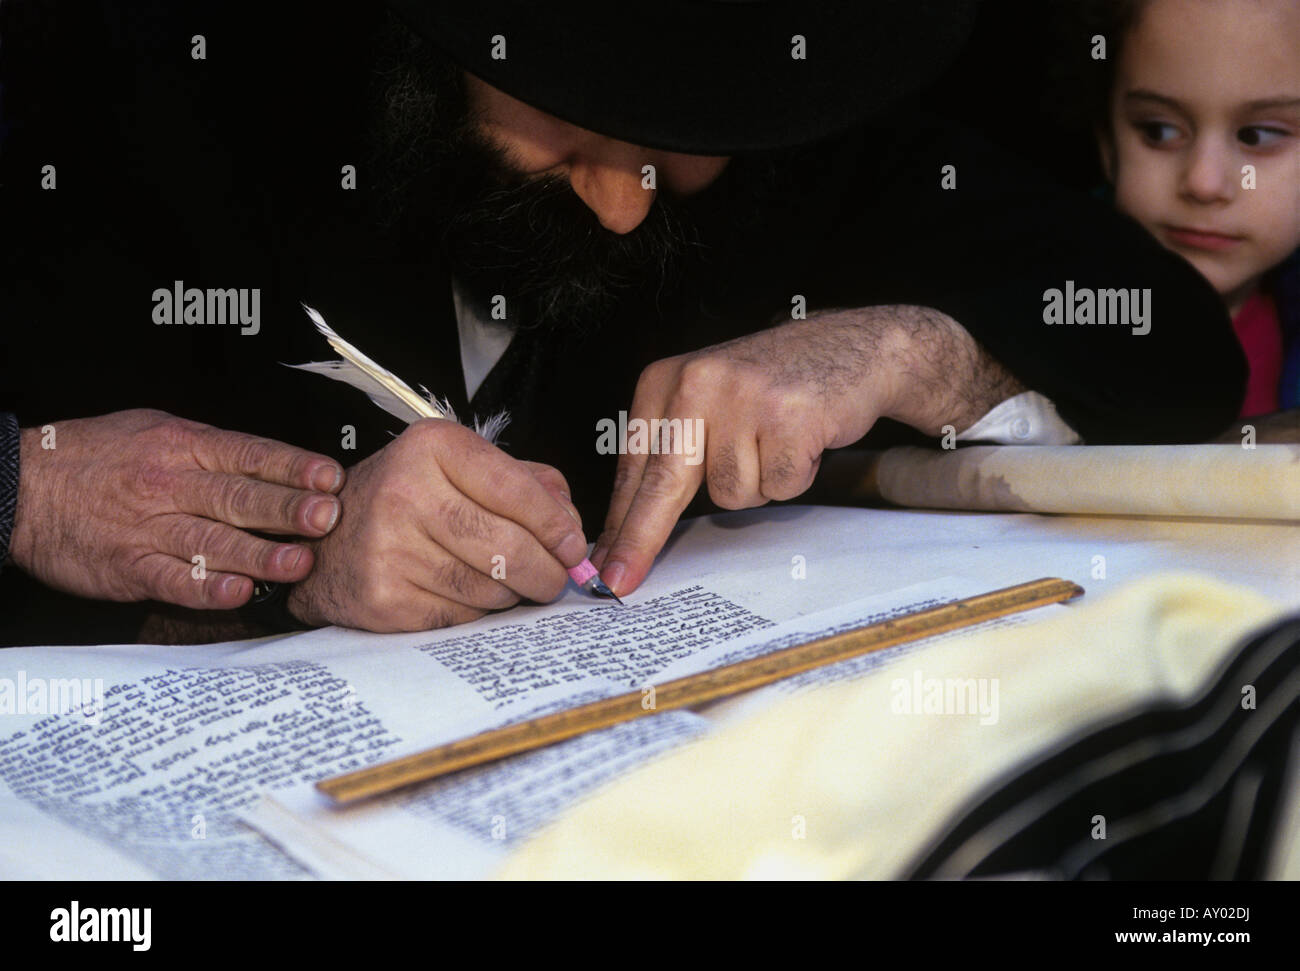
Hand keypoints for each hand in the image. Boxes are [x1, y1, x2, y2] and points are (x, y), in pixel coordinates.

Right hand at [10, 409, 345, 607]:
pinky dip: (207, 587)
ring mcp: (150, 527)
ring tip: (299, 563)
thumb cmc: (97, 456)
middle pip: (239, 497)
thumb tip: (278, 464)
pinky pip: (174, 579)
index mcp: (184, 446)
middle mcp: (171, 484)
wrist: (23, 486)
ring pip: (213, 541)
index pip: (250, 455)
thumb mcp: (158, 430)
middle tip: (327, 518)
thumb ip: (216, 450)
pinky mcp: (129, 566)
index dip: (293, 468)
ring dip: (260, 554)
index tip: (330, 479)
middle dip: (287, 509)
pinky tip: (238, 592)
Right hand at [286, 419, 588, 632]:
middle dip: (546, 571)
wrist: (329, 541)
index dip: (556, 525)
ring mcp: (389, 547)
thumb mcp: (463, 469)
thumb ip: (528, 485)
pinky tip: (468, 596)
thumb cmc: (411, 501)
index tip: (573, 546)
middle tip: (556, 579)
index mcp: (432, 447)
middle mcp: (405, 491)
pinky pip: (461, 615)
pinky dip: (478, 612)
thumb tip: (572, 529)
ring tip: (507, 583)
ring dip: (512, 593)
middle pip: (508, 547)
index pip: (516, 490)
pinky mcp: (383, 597)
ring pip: (489, 587)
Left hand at [591, 307, 1021, 594]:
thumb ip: (671, 451)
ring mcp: (743, 398)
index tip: (604, 565)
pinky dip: (794, 476)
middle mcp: (697, 383)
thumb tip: (631, 528)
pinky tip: (802, 439)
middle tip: (620, 580)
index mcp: (665, 380)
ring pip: (731, 494)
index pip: (634, 465)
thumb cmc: (772, 386)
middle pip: (663, 484)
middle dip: (642, 539)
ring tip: (774, 443)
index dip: (619, 522)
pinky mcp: (788, 416)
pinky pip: (778, 487)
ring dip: (758, 483)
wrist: (854, 346)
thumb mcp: (707, 400)